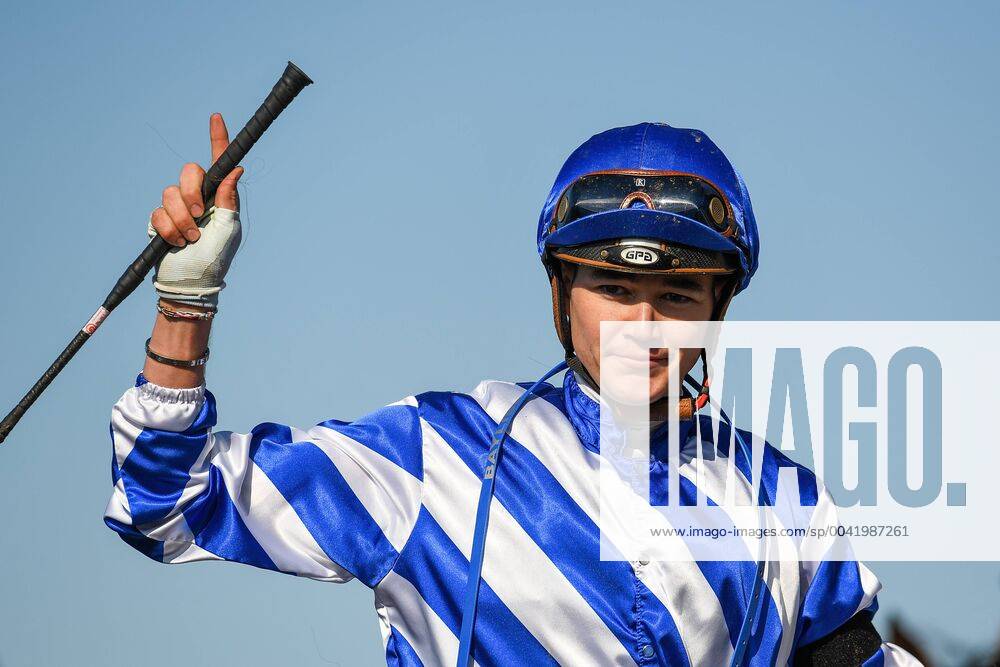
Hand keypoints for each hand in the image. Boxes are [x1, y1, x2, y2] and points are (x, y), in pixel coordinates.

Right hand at [149, 114, 243, 308]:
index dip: (217, 139)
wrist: (190, 282)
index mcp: (219, 196)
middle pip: (188, 172)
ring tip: (189, 238)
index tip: (217, 117)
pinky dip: (168, 229)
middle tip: (199, 214)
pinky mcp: (160, 220)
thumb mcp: (229, 228)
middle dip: (191, 193)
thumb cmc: (216, 258)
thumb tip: (236, 168)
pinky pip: (157, 212)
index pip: (217, 163)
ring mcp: (177, 209)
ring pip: (170, 193)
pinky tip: (175, 243)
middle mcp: (197, 198)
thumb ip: (229, 199)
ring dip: (181, 219)